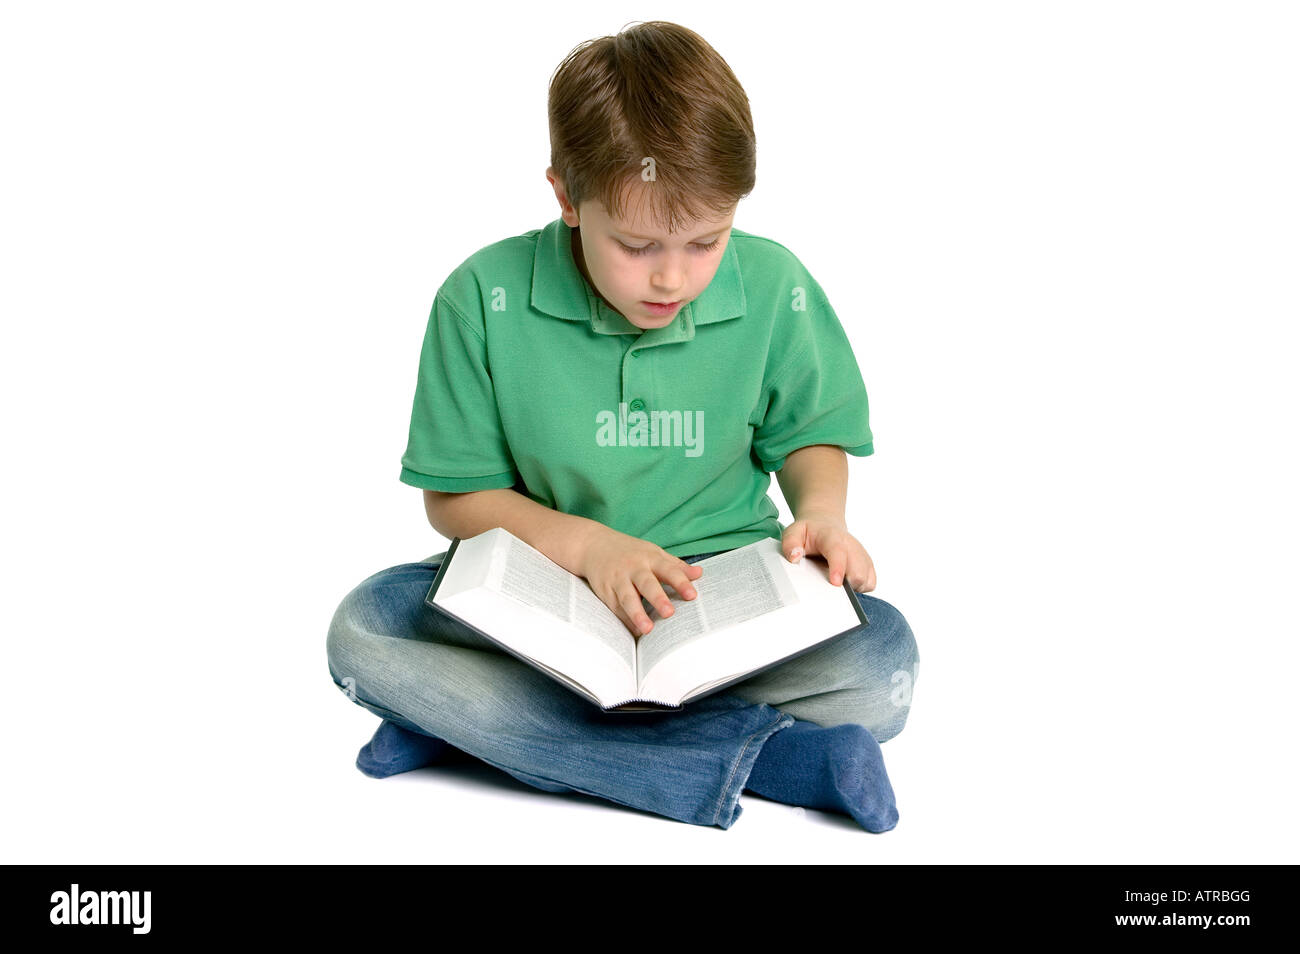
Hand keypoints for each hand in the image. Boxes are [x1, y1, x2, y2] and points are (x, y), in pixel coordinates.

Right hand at [576, 526, 704, 637]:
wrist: (593, 545)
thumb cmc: (630, 552)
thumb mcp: (653, 552)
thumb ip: (676, 565)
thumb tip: (700, 574)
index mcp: (650, 558)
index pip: (668, 569)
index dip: (680, 582)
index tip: (692, 595)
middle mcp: (633, 568)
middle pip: (646, 583)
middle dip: (658, 598)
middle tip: (669, 613)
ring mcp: (617, 579)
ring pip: (627, 598)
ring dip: (637, 614)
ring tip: (647, 629)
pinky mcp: (605, 591)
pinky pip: (615, 607)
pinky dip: (624, 620)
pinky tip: (635, 631)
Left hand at [781, 511, 876, 591]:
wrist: (824, 525)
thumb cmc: (809, 532)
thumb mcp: (793, 532)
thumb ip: (790, 543)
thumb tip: (794, 557)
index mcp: (832, 536)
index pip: (838, 551)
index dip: (838, 567)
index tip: (835, 583)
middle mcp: (851, 545)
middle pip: (858, 571)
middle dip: (845, 585)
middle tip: (828, 587)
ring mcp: (861, 555)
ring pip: (866, 579)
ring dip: (851, 587)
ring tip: (835, 582)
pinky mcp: (867, 564)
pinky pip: (870, 583)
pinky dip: (859, 588)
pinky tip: (845, 582)